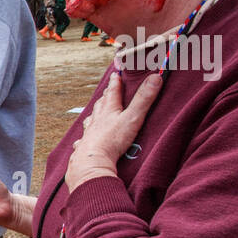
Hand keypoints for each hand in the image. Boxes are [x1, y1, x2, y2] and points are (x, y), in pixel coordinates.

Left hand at [66, 72, 161, 190]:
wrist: (92, 162)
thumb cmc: (112, 140)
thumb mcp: (133, 118)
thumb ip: (144, 99)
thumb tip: (155, 77)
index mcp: (108, 111)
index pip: (112, 92)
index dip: (115, 83)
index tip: (115, 74)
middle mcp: (96, 120)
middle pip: (100, 105)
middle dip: (105, 97)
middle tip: (107, 91)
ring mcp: (88, 134)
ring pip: (90, 121)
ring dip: (94, 115)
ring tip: (94, 113)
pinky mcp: (84, 148)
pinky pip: (83, 141)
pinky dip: (84, 138)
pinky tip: (82, 141)